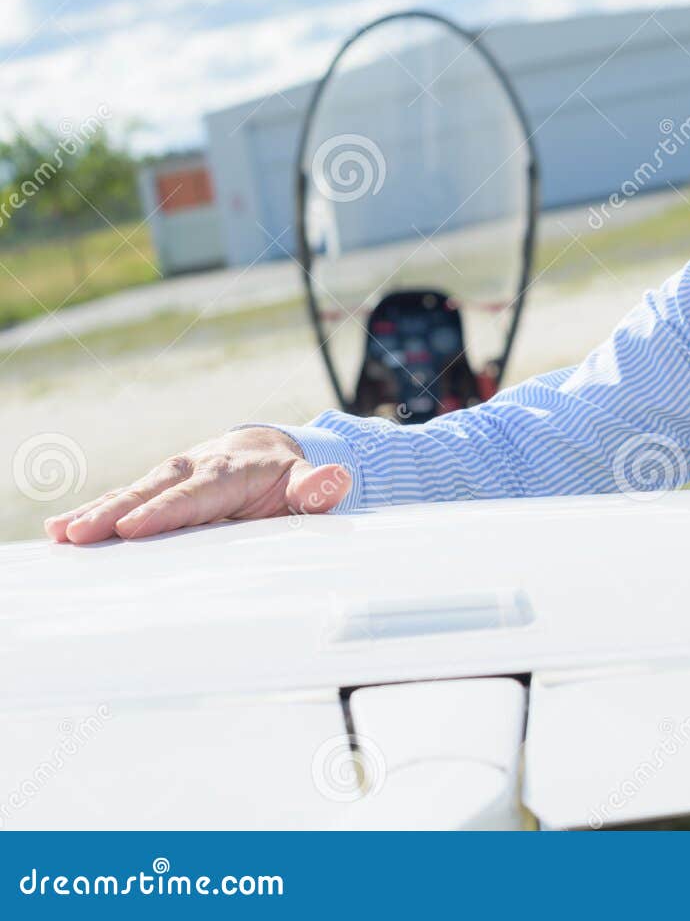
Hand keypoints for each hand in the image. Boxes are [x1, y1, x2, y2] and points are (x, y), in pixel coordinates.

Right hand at [42, 427, 351, 544]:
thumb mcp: (308, 483)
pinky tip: (60, 529)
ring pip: (131, 493)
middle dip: (116, 512)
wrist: (270, 449)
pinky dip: (93, 511)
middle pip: (154, 492)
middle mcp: (194, 467)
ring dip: (95, 512)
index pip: (196, 494)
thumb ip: (318, 488)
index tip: (133, 528)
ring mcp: (172, 475)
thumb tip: (335, 479)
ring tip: (62, 533)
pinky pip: (124, 498)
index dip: (165, 511)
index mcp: (231, 471)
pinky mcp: (157, 486)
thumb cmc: (288, 477)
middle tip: (80, 534)